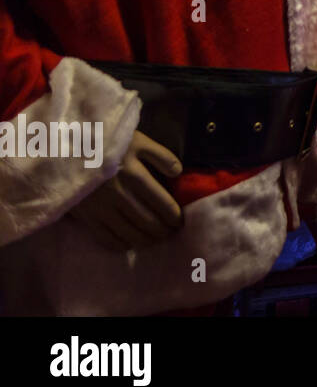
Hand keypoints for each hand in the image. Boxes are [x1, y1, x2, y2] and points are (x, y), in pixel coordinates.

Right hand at [69, 131, 182, 250]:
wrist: (66, 148)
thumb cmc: (106, 141)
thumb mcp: (138, 140)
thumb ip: (161, 155)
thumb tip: (178, 173)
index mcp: (136, 176)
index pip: (163, 204)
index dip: (174, 216)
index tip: (180, 221)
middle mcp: (121, 196)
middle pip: (148, 221)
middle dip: (163, 230)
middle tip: (170, 233)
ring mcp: (102, 209)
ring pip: (129, 233)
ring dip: (146, 240)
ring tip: (155, 240)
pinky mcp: (86, 216)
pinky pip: (105, 237)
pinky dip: (120, 245)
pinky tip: (129, 245)